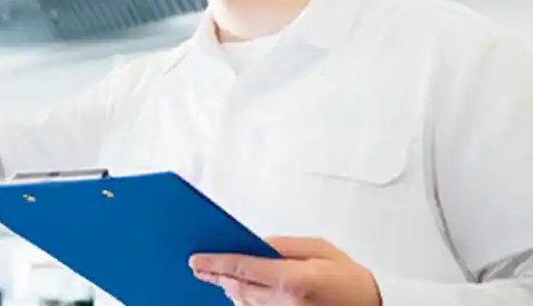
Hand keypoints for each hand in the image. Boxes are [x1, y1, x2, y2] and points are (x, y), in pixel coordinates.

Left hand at [190, 237, 381, 305]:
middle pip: (238, 289)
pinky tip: (240, 291)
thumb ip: (283, 246)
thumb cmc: (349, 279)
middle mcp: (284, 303)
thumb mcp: (319, 249)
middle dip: (218, 277)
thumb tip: (256, 245)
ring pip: (244, 304)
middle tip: (200, 267)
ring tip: (218, 276)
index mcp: (292, 280)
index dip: (215, 263)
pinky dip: (246, 302)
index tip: (196, 260)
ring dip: (230, 290)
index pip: (242, 268)